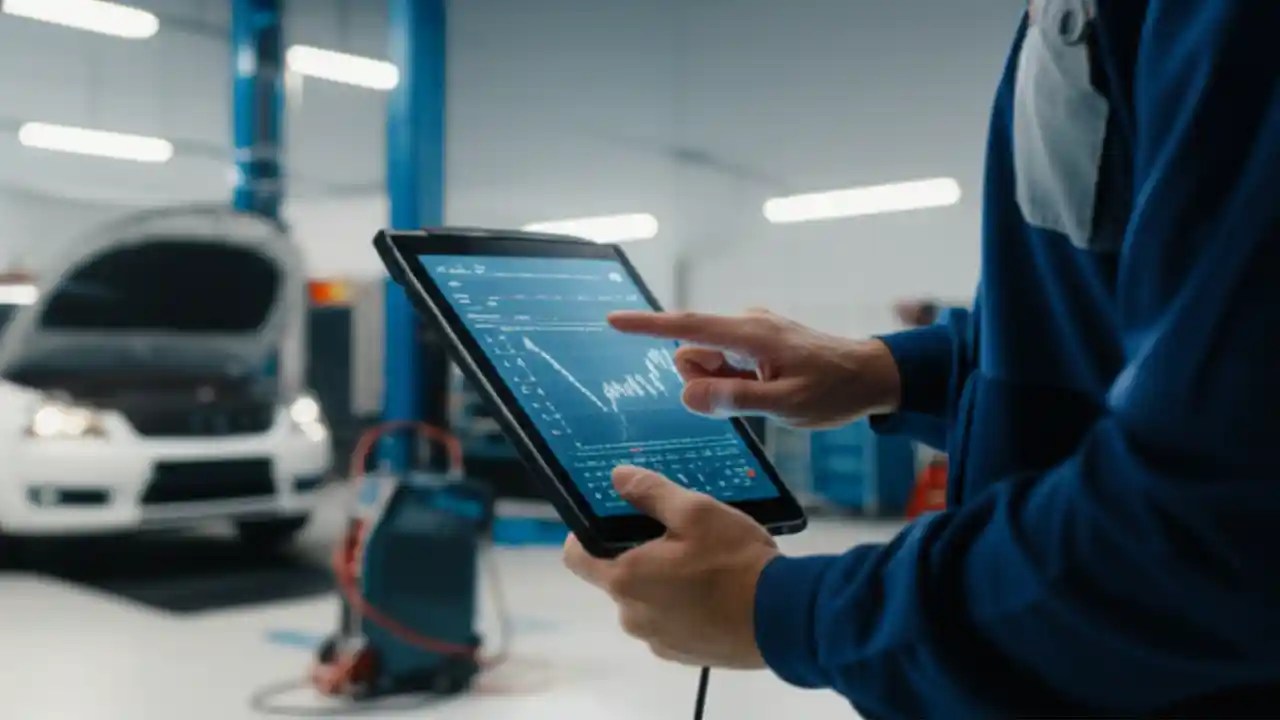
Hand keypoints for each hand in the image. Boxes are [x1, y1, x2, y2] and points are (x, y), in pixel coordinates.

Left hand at [564, 466, 779, 667]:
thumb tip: (616, 477)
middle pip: (616, 578)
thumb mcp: (697, 512)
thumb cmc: (735, 561)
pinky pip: (668, 624)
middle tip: (677, 537)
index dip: (587, 535)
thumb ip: (651, 492)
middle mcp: (632, 616)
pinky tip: (714, 594)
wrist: (784, 620)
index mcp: (626, 579)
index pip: (576, 557)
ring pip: (645, 602)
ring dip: (662, 584)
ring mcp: (656, 640)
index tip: (612, 521)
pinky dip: (682, 608)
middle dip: (638, 556)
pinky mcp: (681, 655)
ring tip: (703, 566)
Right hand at [608, 308, 901, 427]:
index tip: (613, 320)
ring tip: (763, 395)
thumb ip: (735, 400)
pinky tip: (764, 390)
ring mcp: (751, 333)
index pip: (686, 327)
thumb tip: (687, 395)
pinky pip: (724, 363)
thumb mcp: (787, 406)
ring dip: (719, 384)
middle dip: (701, 381)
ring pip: (706, 361)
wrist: (873, 375)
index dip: (647, 325)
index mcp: (750, 335)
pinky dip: (732, 381)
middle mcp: (745, 325)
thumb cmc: (835, 390)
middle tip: (746, 399)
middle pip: (692, 352)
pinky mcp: (757, 343)